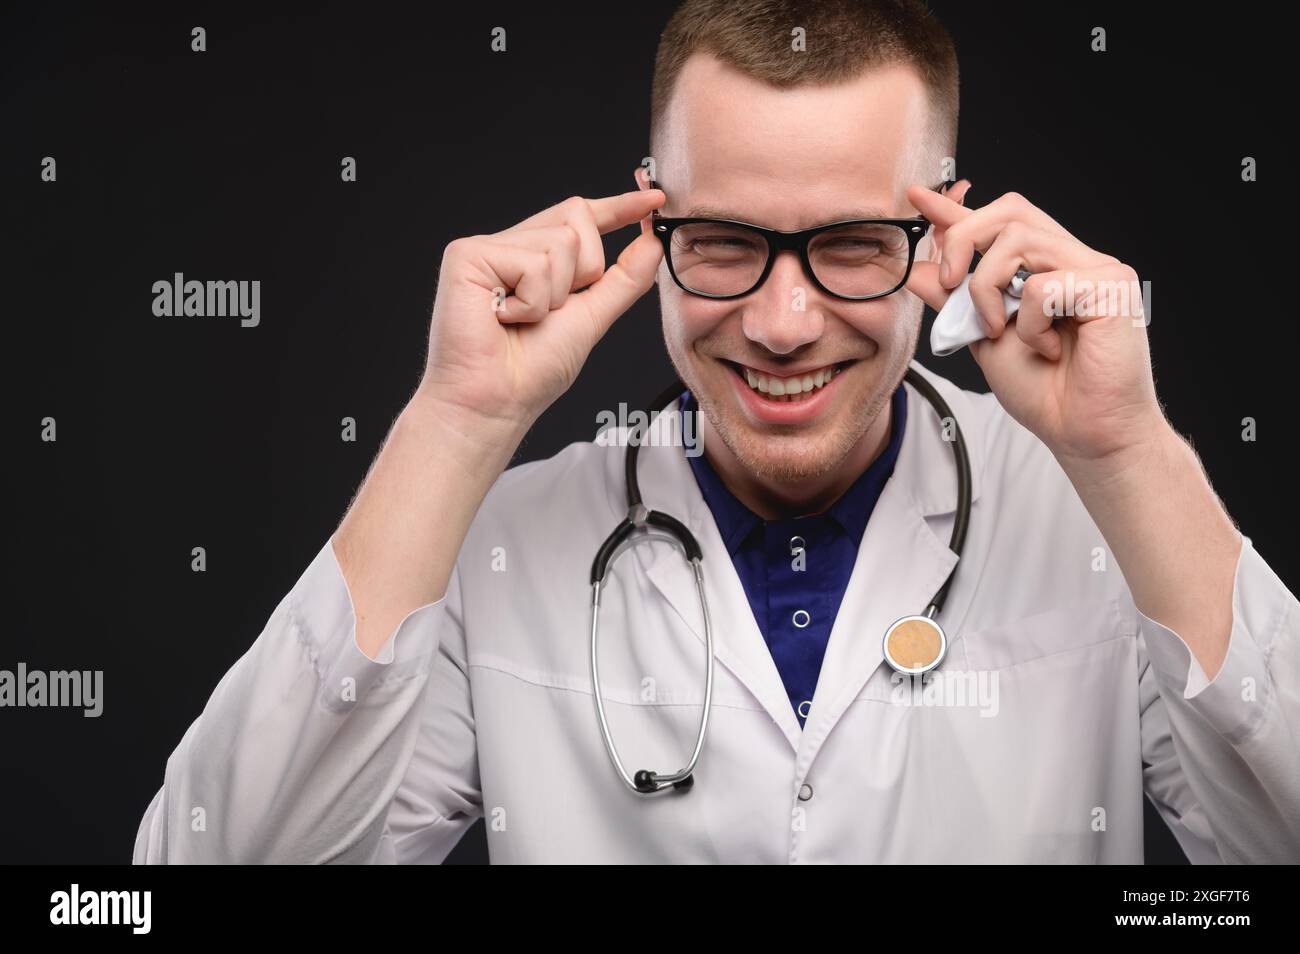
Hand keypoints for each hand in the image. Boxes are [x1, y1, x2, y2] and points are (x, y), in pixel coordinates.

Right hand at [420, 189, 665, 432]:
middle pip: (577, 220)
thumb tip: (653, 242)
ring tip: (520, 319)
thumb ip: (623, 280)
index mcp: (534, 259)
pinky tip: (502, 317)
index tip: (655, 197)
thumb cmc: (532, 371)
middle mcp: (509, 246)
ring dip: (554, 295)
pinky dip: (532, 302)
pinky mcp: (467, 254)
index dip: (619, 206)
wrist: (495, 403)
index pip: (580, 218)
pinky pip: (534, 262)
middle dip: (583, 273)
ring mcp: (486, 247)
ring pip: (561, 242)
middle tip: (546, 313)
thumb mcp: (591, 319)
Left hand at [905, 186, 1167, 464]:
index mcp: (1046, 268)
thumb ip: (955, 302)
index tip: (916, 196)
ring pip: (1018, 240)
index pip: (1000, 221)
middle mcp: (1074, 259)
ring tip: (1000, 331)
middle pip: (1009, 211)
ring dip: (989, 289)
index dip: (957, 208)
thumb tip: (919, 268)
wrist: (1083, 434)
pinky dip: (1029, 322)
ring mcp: (1096, 269)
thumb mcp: (983, 340)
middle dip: (963, 240)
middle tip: (949, 285)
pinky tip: (1045, 348)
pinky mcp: (1112, 286)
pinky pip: (1045, 285)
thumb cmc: (1045, 393)